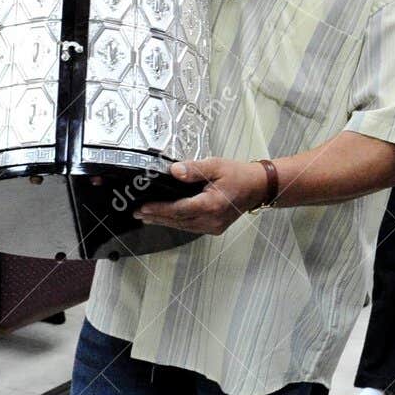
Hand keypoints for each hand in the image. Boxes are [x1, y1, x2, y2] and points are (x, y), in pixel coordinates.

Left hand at [135, 158, 269, 235]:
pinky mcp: (214, 228)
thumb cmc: (238, 175)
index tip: (143, 207)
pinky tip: (166, 218)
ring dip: (164, 221)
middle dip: (156, 216)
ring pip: (183, 226)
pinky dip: (177, 222)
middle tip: (138, 212)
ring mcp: (213, 226)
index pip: (179, 209)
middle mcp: (212, 219)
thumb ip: (194, 168)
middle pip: (178, 221)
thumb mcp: (216, 165)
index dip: (159, 209)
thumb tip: (174, 171)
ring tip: (146, 216)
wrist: (257, 187)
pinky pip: (190, 227)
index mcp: (212, 204)